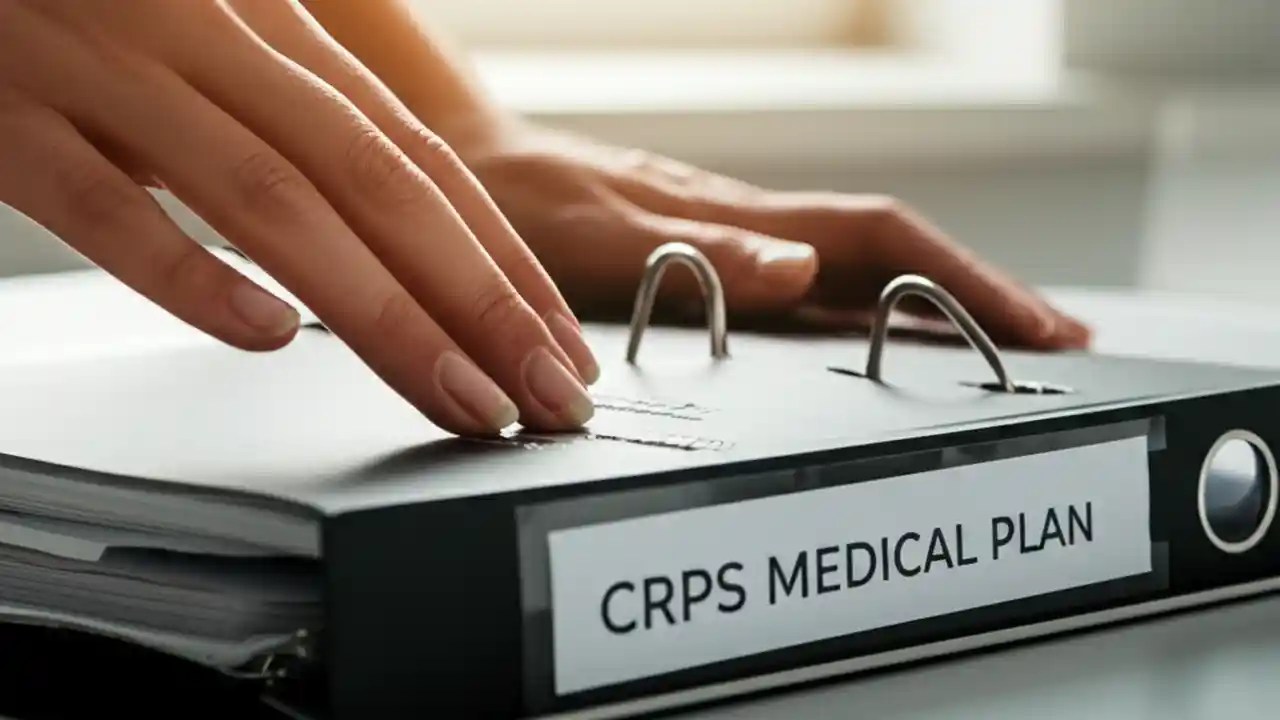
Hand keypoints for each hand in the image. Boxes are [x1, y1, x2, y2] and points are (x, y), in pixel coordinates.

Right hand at [0, 0, 597, 435]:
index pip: (420, 159)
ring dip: (384, 311)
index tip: (560, 343)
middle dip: (480, 302)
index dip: (502, 257)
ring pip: (275, 202)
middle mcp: (210, 41)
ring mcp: (109, 73)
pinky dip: (192, 274)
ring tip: (460, 396)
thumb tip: (395, 216)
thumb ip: (294, 110)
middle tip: (547, 396)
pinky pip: (105, 203)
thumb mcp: (209, 30)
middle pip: (379, 185)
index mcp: (272, 27)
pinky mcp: (7, 116)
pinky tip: (265, 336)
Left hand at [451, 122, 1090, 349]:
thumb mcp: (598, 238)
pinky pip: (813, 283)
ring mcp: (736, 242)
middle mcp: (751, 230)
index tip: (1036, 323)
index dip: (964, 281)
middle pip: (892, 257)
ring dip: (936, 302)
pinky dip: (872, 308)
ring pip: (859, 269)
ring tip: (999, 344)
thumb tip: (798, 275)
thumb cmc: (525, 199)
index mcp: (740, 222)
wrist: (470, 168)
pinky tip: (885, 333)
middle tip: (1056, 342)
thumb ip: (693, 258)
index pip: (881, 244)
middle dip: (979, 296)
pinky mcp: (712, 257)